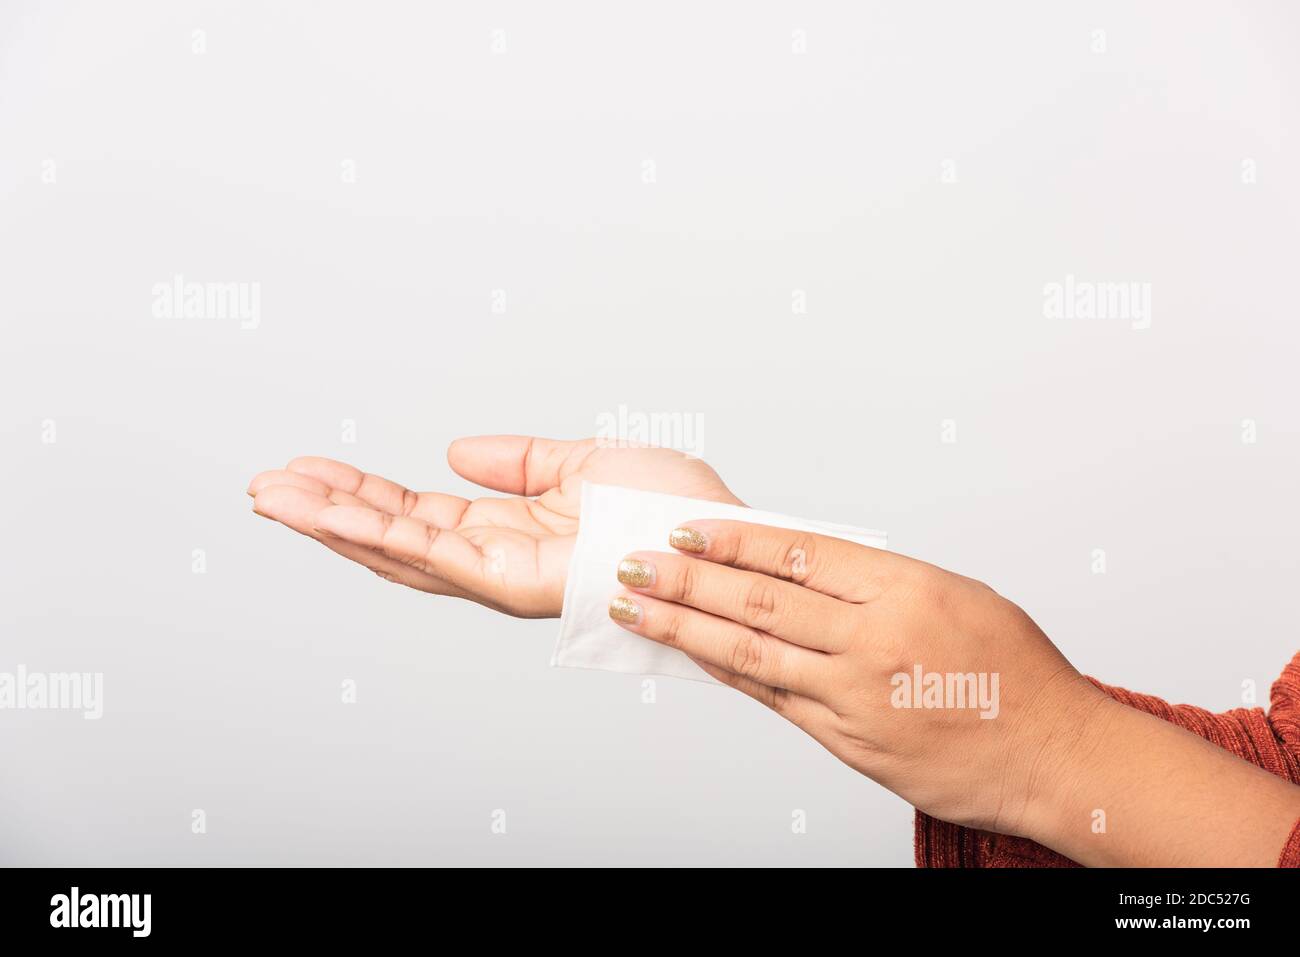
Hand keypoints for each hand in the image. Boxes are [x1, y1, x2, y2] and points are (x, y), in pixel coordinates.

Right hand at [247, 436, 741, 617]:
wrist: (719, 534)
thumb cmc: (669, 508)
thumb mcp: (581, 462)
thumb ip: (516, 462)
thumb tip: (455, 453)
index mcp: (510, 533)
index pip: (416, 516)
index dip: (360, 495)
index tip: (309, 470)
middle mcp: (499, 561)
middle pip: (393, 541)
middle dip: (327, 513)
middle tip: (265, 486)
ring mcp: (505, 577)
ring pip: (402, 554)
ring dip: (334, 525)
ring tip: (275, 497)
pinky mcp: (521, 583)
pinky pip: (439, 558)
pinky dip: (382, 537)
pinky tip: (335, 516)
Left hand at [604, 519, 1105, 834]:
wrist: (1055, 757)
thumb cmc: (1017, 673)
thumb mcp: (958, 596)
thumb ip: (881, 582)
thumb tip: (808, 564)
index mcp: (905, 588)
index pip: (797, 553)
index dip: (733, 540)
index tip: (686, 528)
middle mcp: (874, 639)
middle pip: (760, 601)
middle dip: (687, 578)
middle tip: (634, 563)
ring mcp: (856, 695)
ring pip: (752, 652)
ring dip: (686, 627)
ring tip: (638, 608)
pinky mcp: (848, 741)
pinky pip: (774, 699)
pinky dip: (727, 674)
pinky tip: (691, 655)